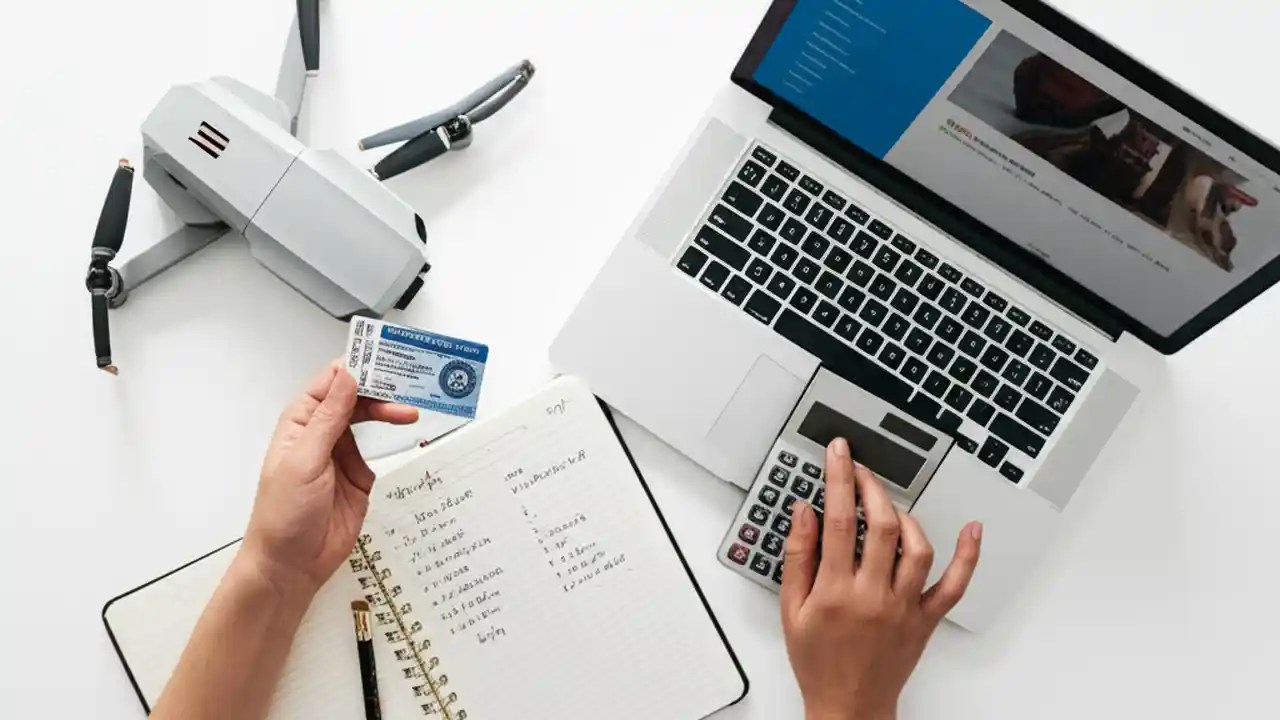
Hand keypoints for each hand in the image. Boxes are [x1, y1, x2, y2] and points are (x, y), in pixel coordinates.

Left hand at [242, 361, 418, 594]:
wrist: (292, 565)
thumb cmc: (283, 515)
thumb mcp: (305, 460)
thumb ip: (328, 417)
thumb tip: (346, 376)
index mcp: (300, 422)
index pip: (331, 382)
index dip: (357, 366)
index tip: (384, 358)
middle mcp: (321, 433)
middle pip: (355, 397)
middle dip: (381, 387)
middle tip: (408, 383)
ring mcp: (341, 454)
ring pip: (370, 419)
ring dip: (390, 410)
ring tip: (411, 411)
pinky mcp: (360, 476)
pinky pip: (380, 449)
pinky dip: (394, 439)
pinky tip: (405, 434)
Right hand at [781, 437, 981, 719]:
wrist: (848, 706)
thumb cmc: (817, 662)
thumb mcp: (791, 609)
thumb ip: (797, 556)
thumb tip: (804, 513)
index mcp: (835, 591)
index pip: (839, 520)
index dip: (840, 478)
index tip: (840, 454)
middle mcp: (873, 595)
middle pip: (881, 525)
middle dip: (871, 485)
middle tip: (862, 467)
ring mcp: (904, 606)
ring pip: (916, 547)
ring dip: (904, 515)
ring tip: (887, 503)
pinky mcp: (926, 619)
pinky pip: (954, 585)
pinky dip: (968, 555)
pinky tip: (972, 530)